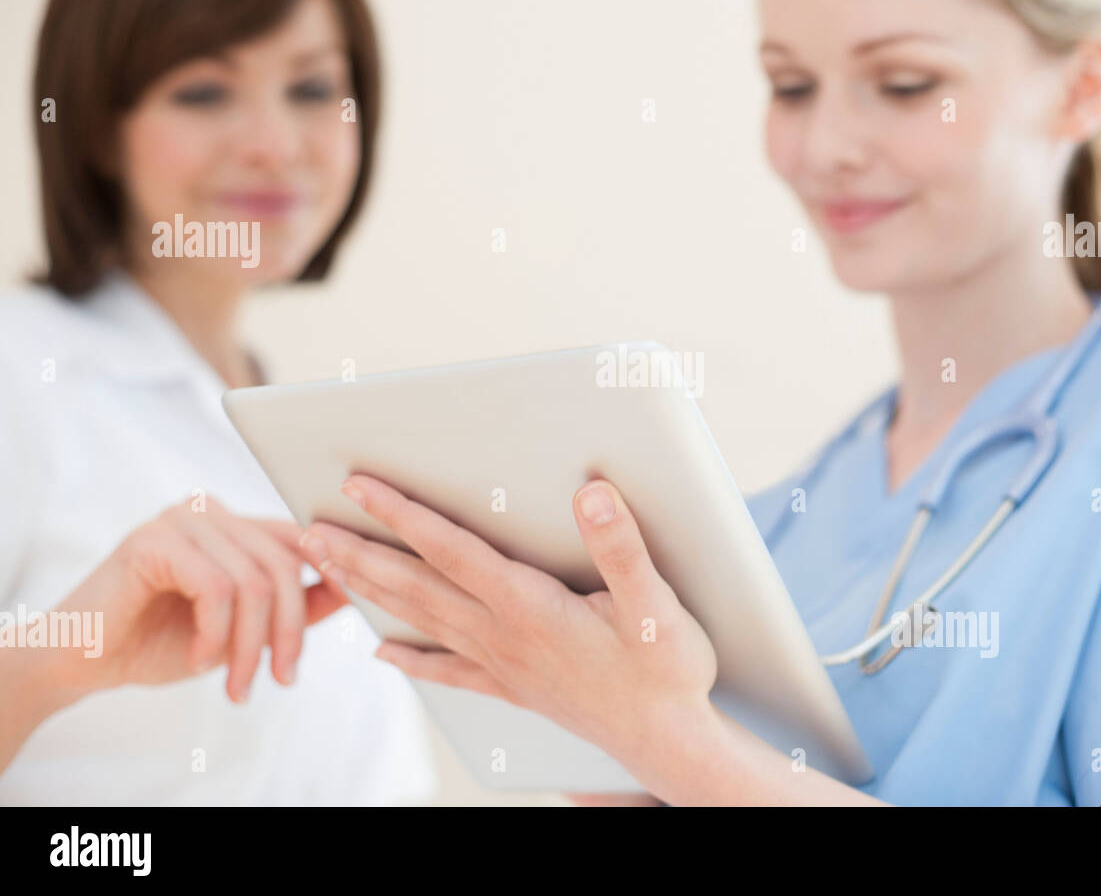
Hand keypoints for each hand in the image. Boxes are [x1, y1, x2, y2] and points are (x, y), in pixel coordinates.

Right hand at [56, 497, 348, 701]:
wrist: (83, 658)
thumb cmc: (161, 640)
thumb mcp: (242, 626)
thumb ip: (292, 604)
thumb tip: (352, 590)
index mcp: (235, 523)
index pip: (301, 540)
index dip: (333, 574)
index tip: (355, 610)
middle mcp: (211, 511)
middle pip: (283, 565)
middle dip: (289, 631)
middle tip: (283, 678)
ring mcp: (181, 520)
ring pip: (253, 582)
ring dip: (250, 644)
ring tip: (238, 683)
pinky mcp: (153, 541)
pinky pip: (215, 589)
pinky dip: (216, 635)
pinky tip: (202, 660)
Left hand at [298, 474, 720, 775]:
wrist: (666, 743)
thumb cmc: (663, 673)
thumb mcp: (656, 606)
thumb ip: (621, 547)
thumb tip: (591, 494)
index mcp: (529, 607)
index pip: (451, 550)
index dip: (403, 514)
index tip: (359, 485)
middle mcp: (503, 636)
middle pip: (415, 586)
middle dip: (359, 553)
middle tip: (306, 529)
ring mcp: (502, 665)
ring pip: (420, 621)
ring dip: (369, 591)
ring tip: (327, 566)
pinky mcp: (512, 688)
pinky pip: (446, 671)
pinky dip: (410, 660)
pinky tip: (382, 657)